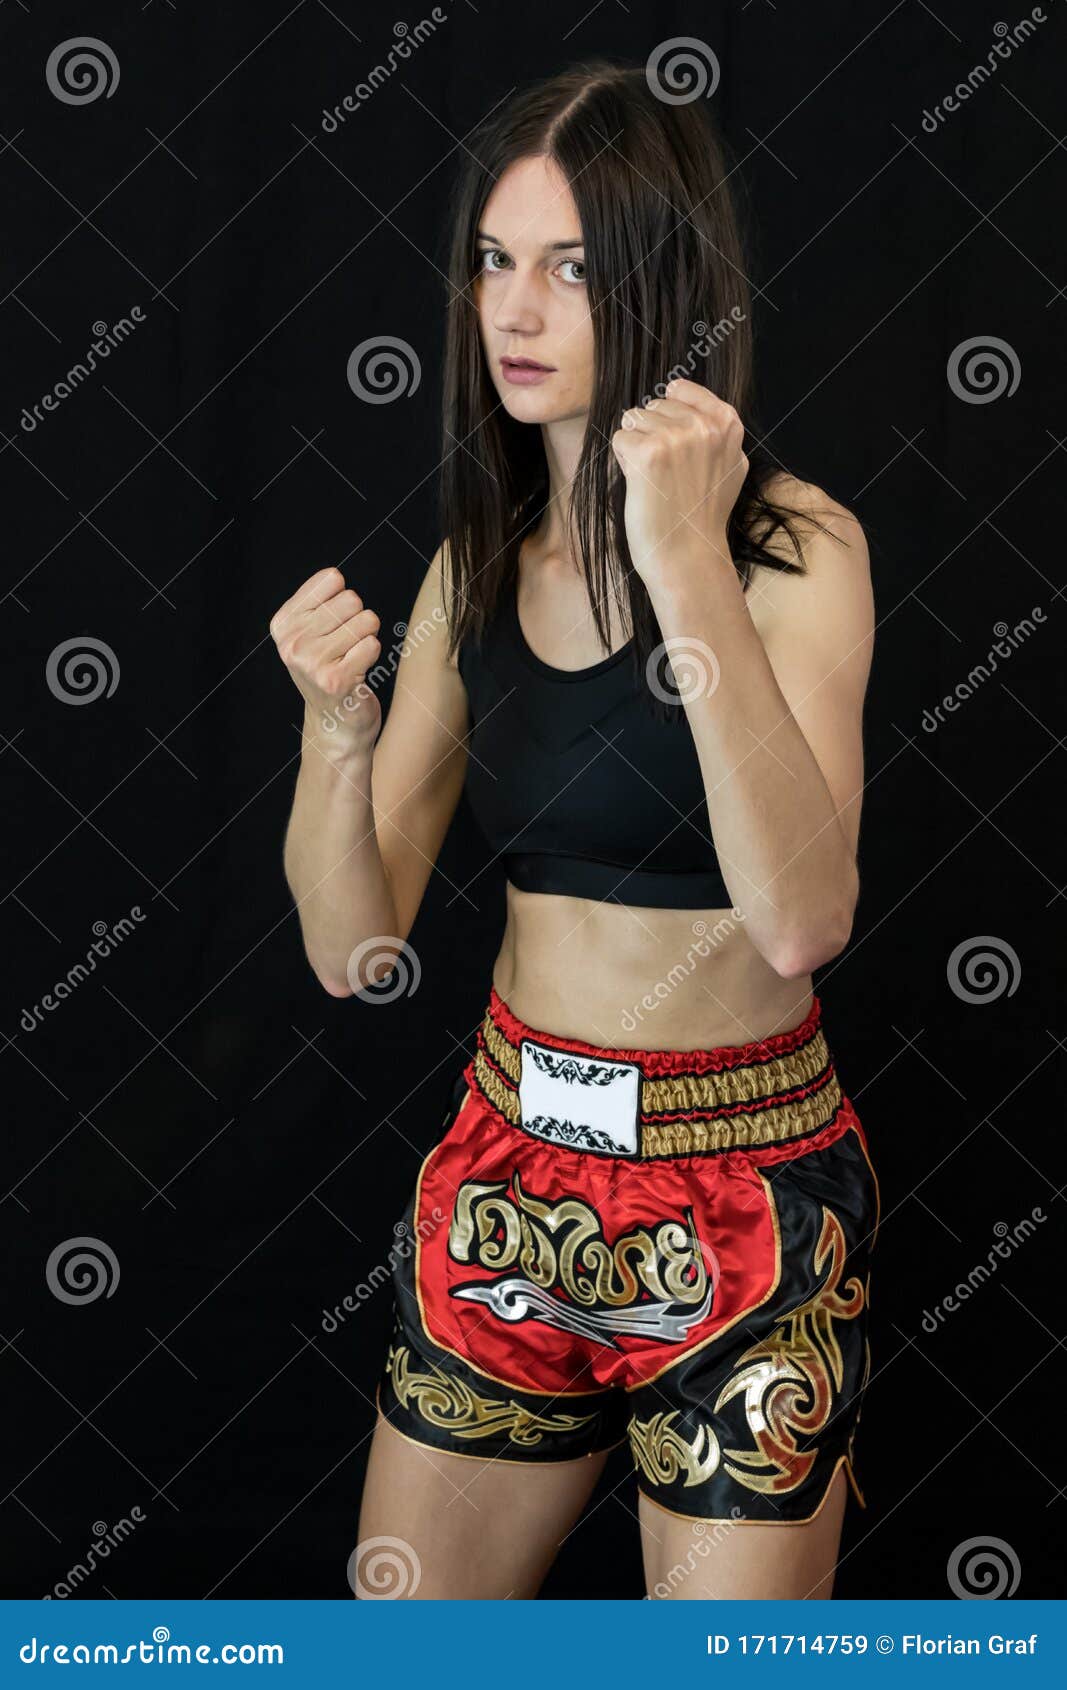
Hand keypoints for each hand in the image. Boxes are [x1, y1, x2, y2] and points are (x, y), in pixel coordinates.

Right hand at [269, 567, 382, 754]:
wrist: (336, 722)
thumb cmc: (330, 669)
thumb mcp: (311, 631)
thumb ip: (319, 600)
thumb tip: (335, 577)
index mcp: (284, 624)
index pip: (332, 579)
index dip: (343, 599)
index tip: (333, 624)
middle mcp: (292, 642)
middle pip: (352, 599)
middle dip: (358, 619)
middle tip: (347, 645)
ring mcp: (312, 662)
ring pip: (366, 620)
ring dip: (367, 638)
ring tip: (352, 658)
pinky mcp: (336, 680)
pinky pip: (373, 645)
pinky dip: (373, 657)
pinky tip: (358, 672)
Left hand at [610, 377, 747, 587]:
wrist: (687, 557)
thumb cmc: (701, 516)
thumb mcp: (728, 465)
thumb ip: (715, 429)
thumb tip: (683, 392)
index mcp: (727, 423)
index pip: (681, 389)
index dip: (669, 418)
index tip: (677, 451)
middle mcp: (704, 425)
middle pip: (654, 405)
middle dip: (653, 435)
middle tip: (669, 476)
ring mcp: (676, 437)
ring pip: (634, 420)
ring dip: (637, 449)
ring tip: (657, 482)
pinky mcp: (647, 453)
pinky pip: (620, 439)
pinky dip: (624, 463)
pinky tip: (643, 486)